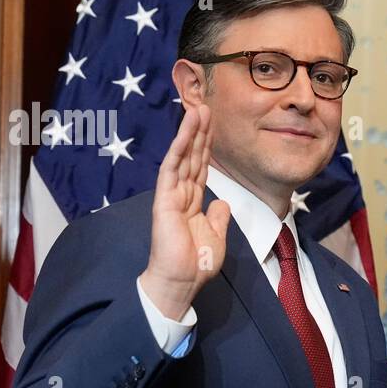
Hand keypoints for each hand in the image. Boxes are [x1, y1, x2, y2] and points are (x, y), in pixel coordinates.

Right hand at [139, 105, 231, 320]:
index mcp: (193, 202)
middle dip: (200, 132)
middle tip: (206, 106)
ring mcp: (171, 195)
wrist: (180, 281)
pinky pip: (172, 168)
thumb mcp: (216, 237)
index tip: (213, 126)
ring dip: (190, 133)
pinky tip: (185, 132)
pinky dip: (179, 148)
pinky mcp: (164, 199)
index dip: (207, 146)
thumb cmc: (196, 264)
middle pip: (192, 156)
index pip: (201, 168)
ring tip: (197, 108)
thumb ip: (218, 218)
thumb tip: (222, 203)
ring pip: (181, 157)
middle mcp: (181, 194)